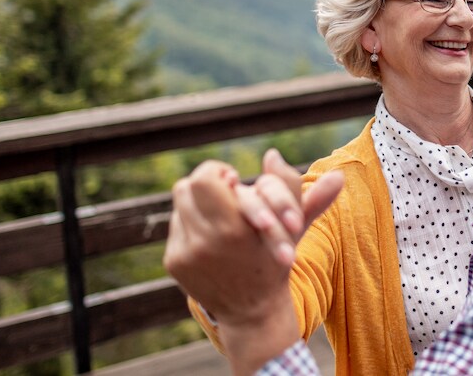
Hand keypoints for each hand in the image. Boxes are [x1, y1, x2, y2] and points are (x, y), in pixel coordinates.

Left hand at [163, 151, 342, 326]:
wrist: (252, 312)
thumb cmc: (275, 262)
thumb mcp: (294, 228)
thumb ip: (297, 190)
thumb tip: (295, 161)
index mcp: (236, 228)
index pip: (205, 178)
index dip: (218, 173)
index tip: (233, 180)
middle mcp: (207, 241)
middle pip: (187, 186)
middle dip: (206, 185)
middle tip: (224, 191)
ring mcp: (187, 253)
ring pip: (180, 204)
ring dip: (198, 202)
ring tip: (218, 210)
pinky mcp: (175, 262)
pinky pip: (176, 226)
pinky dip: (192, 224)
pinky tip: (210, 233)